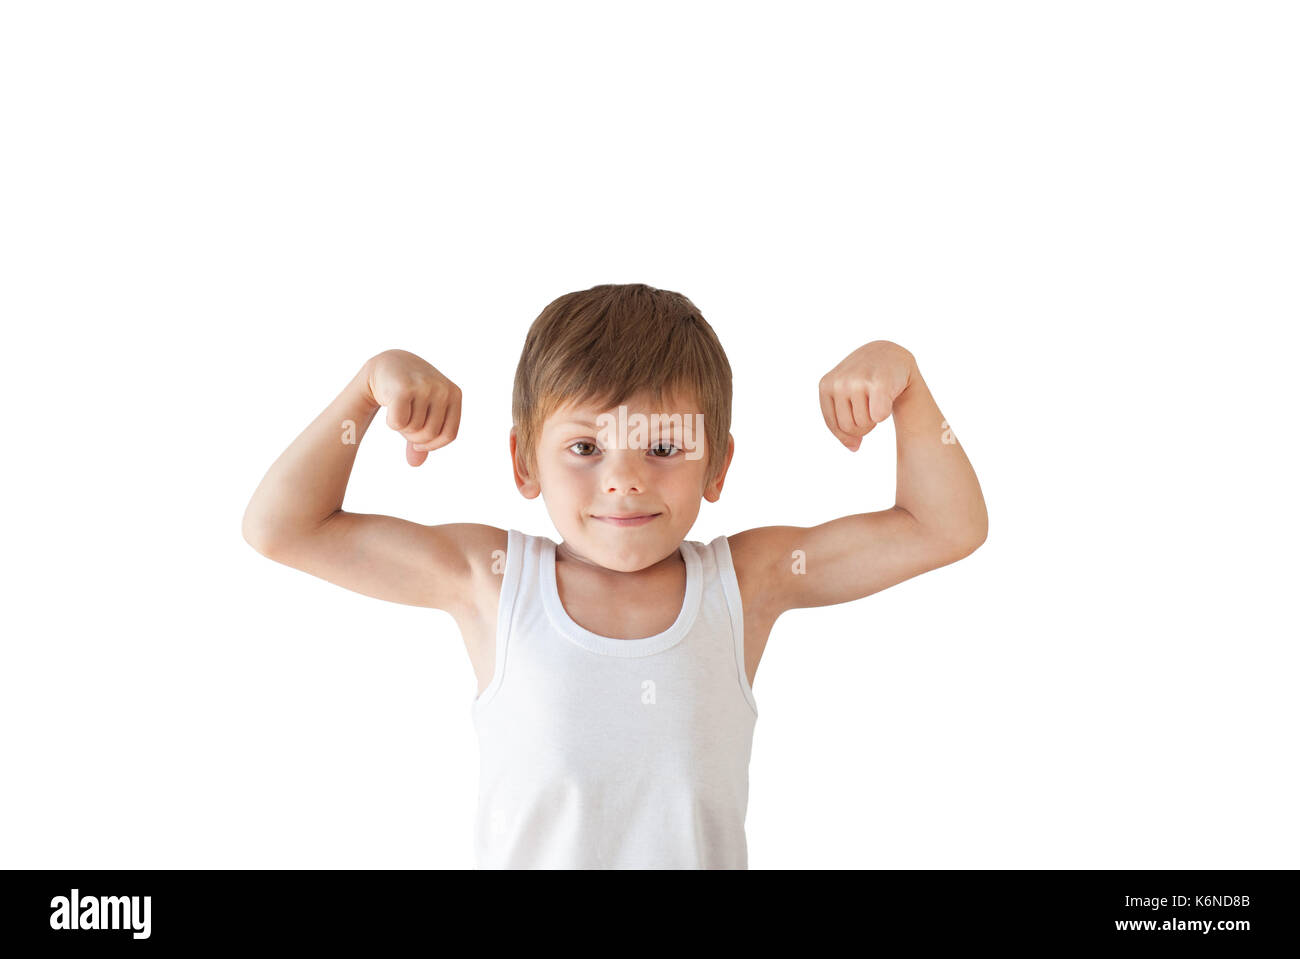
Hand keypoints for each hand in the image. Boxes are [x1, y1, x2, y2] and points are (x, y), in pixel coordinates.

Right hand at [365, 349, 461, 465]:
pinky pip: (398, 423)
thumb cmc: (409, 393)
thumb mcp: (423, 412)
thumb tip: (415, 463)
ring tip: (399, 409)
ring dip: (402, 427)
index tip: (418, 444)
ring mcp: (424, 387)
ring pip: (413, 429)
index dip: (432, 445)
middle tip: (406, 420)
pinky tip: (389, 406)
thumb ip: (424, 438)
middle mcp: (442, 389)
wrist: (386, 365)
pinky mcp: (404, 388)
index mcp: (454, 394)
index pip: (449, 435)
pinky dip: (391, 423)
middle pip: (430, 434)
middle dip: (414, 436)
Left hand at [818, 340, 914, 450]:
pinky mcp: (878, 383)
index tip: (859, 424)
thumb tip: (853, 447)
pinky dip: (885, 413)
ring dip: (874, 419)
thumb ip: (842, 423)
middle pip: (849, 427)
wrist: (892, 355)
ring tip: (878, 400)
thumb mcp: (846, 397)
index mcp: (826, 385)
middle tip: (871, 410)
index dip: (849, 432)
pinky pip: (879, 417)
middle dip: (863, 427)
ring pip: (864, 423)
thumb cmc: (866, 380)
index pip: (834, 425)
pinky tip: (888, 397)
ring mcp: (858, 381)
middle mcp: (839, 382)